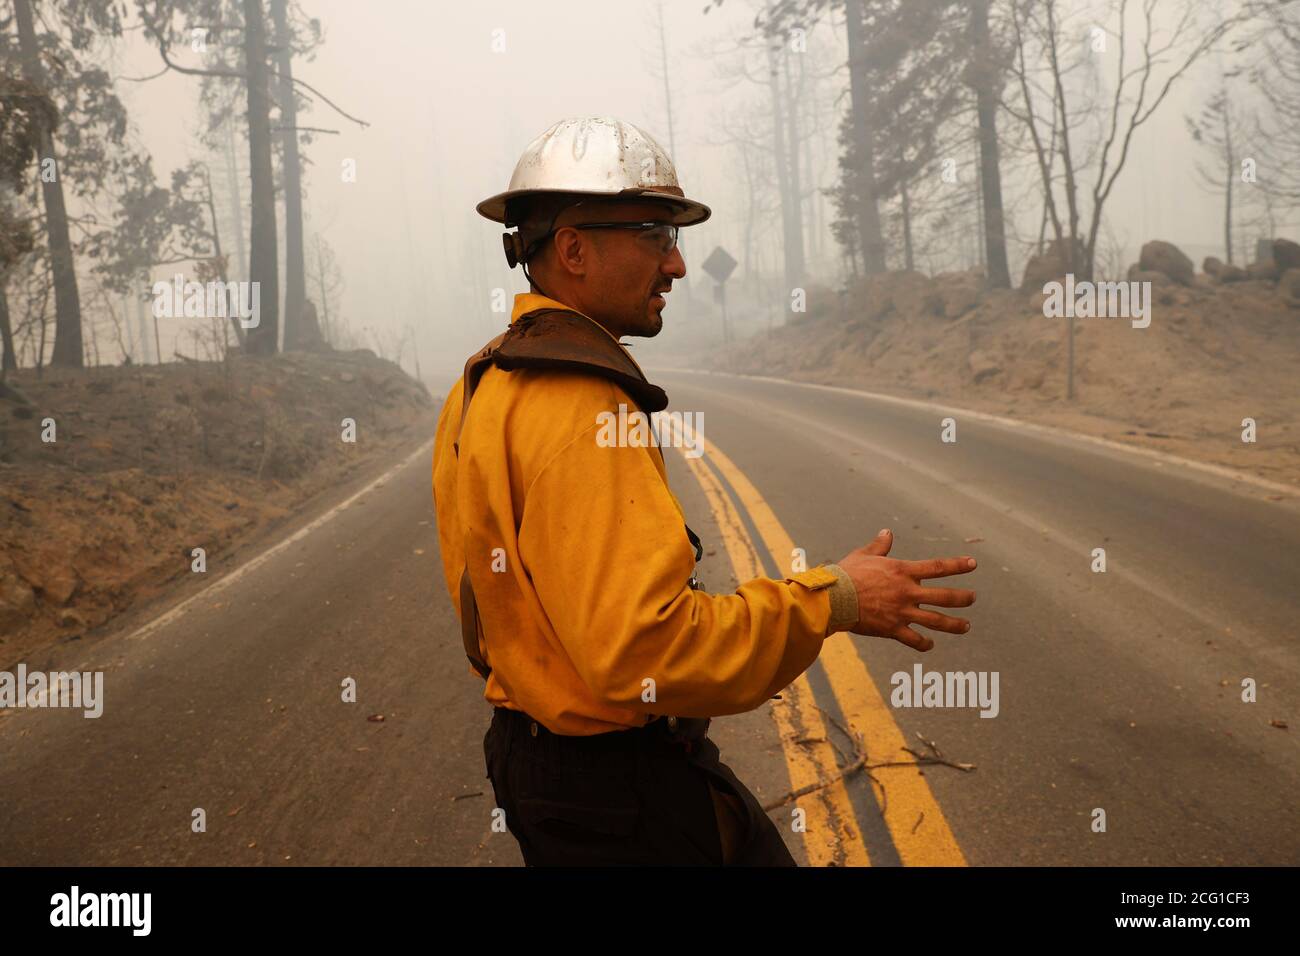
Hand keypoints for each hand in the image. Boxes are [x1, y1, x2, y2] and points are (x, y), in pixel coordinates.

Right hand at [834, 529, 976, 651]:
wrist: (834, 598)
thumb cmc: (847, 574)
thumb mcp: (864, 555)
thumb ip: (880, 545)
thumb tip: (887, 532)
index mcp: (902, 571)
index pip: (937, 567)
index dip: (957, 565)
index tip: (973, 564)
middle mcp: (907, 592)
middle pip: (944, 596)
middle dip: (962, 598)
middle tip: (973, 598)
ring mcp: (902, 612)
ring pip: (936, 621)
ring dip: (954, 624)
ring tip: (967, 626)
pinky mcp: (892, 628)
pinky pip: (913, 639)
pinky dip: (924, 643)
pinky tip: (930, 645)